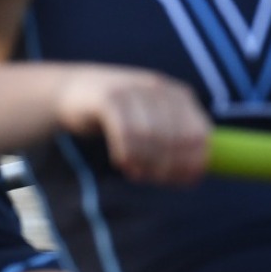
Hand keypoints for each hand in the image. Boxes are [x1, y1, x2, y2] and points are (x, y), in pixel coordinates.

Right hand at [54, 65, 209, 184]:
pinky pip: (125, 133)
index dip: (192, 163)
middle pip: (176, 140)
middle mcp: (159, 89)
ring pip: (151, 138)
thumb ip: (174, 139)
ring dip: (145, 164)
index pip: (199, 135)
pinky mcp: (108, 97)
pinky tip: (121, 162)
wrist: (70, 89)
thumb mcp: (152, 118)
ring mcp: (133, 89)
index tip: (179, 183)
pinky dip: (126, 154)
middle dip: (167, 168)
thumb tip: (194, 176)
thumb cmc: (117, 113)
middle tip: (152, 180)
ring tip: (135, 174)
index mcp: (179, 95)